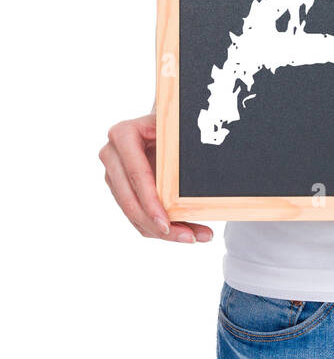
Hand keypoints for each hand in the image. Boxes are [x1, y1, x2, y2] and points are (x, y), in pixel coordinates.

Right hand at [99, 113, 212, 243]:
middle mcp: (112, 155)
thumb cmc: (174, 123)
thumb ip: (180, 149)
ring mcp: (113, 174)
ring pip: (133, 213)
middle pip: (131, 201)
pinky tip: (185, 231)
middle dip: (158, 225)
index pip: (137, 175)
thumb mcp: (177, 130)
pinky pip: (137, 215)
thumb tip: (196, 181)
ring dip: (163, 231)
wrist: (164, 121)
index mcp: (123, 134)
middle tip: (187, 237)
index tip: (167, 224)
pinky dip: (159, 228)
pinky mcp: (120, 189)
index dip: (151, 202)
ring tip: (194, 236)